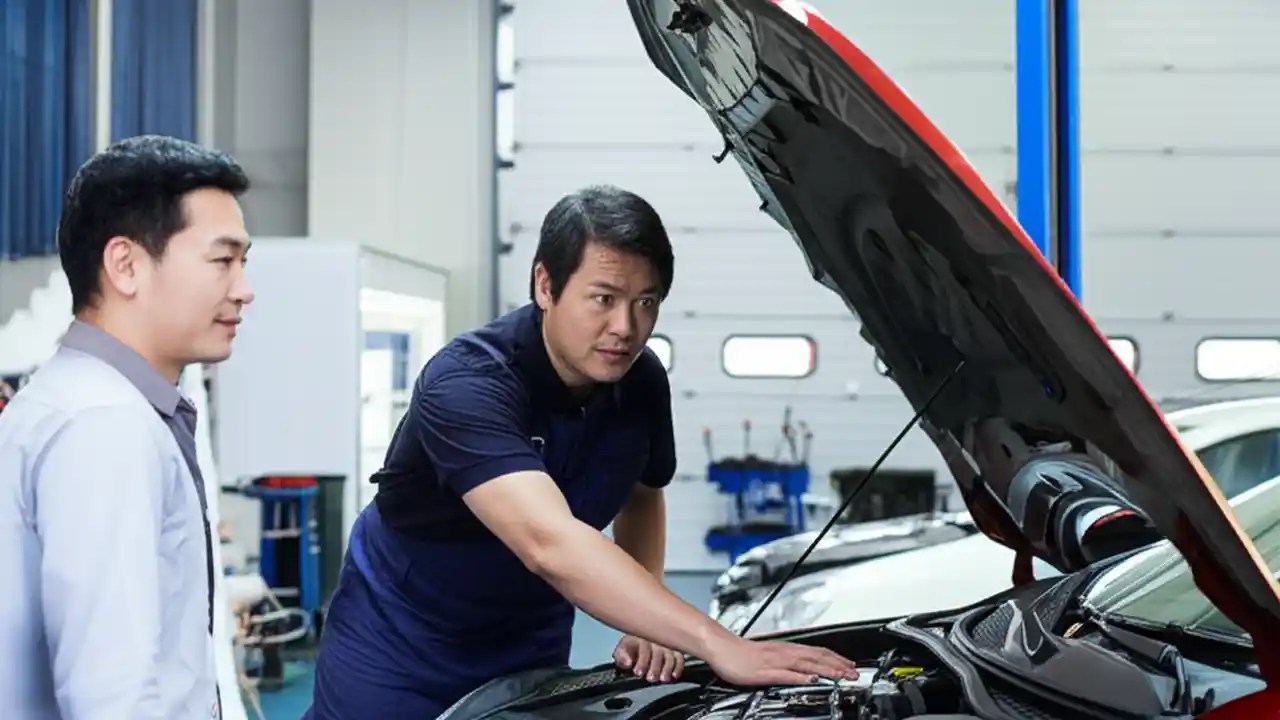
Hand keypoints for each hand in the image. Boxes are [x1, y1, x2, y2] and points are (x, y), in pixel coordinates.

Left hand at [613, 635, 685, 682]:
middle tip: (651, 678)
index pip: (644, 648)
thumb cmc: (633, 646)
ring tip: (663, 679)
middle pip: (658, 653)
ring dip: (667, 668)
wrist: (645, 637)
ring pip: (670, 656)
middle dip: (655, 667)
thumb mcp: (623, 649)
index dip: (642, 662)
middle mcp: (656, 639)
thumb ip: (621, 656)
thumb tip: (627, 663)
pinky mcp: (677, 649)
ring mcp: (667, 644)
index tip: (638, 672)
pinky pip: (680, 658)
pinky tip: (674, 675)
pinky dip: (678, 667)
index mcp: (641, 636)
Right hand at [705, 636, 857, 686]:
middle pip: (816, 657)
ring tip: (841, 676)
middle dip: (837, 665)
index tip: (850, 666)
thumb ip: (787, 663)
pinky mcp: (764, 671)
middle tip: (854, 673)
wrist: (721, 648)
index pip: (817, 652)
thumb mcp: (769, 656)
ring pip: (806, 664)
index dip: (835, 658)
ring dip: (825, 669)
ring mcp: (775, 661)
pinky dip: (800, 676)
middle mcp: (784, 652)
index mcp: (785, 649)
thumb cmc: (741, 653)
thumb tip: (804, 670)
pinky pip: (785, 674)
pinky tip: (810, 679)